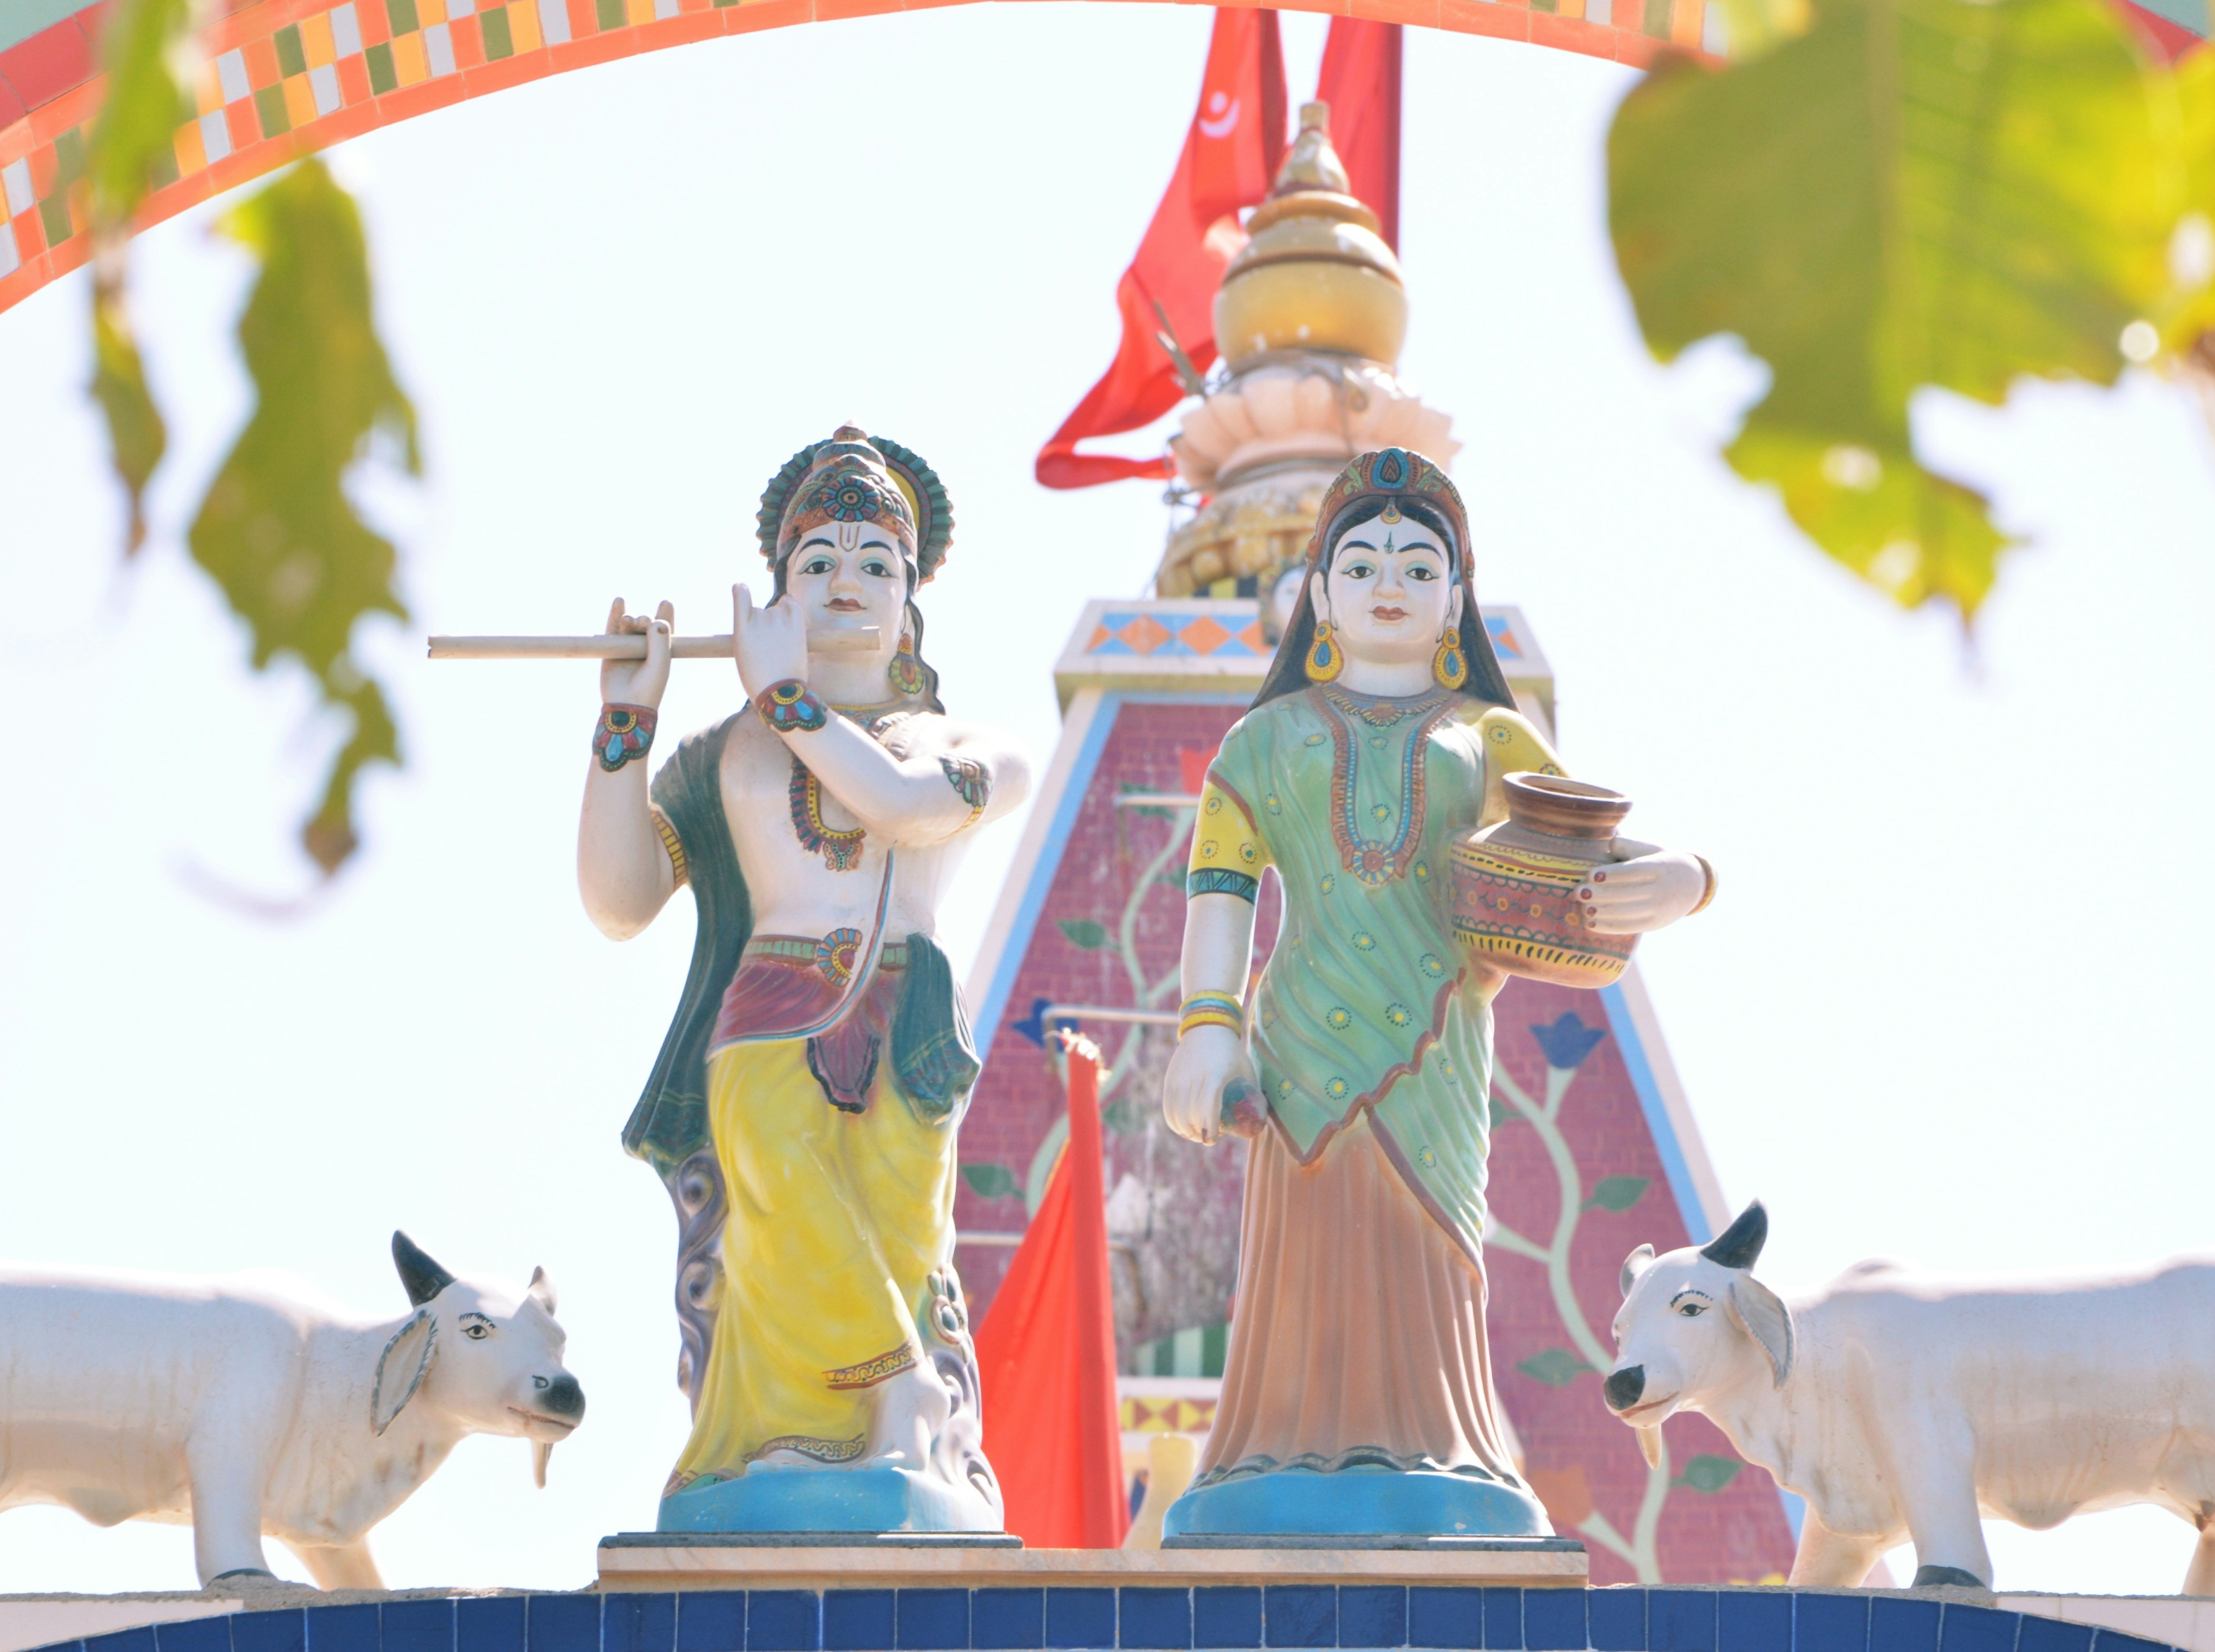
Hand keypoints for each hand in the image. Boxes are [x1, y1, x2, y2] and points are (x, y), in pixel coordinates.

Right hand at [599, 598, 671, 709]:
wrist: (626, 705)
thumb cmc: (648, 688)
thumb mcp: (659, 663)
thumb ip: (659, 641)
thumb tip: (656, 620)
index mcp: (661, 653)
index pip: (664, 630)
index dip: (666, 615)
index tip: (666, 602)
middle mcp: (644, 649)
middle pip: (645, 625)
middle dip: (644, 619)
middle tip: (642, 622)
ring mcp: (626, 649)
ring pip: (629, 626)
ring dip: (630, 618)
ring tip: (630, 620)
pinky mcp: (611, 650)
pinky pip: (612, 630)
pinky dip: (615, 615)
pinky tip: (619, 601)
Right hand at [732, 583, 808, 703]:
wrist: (780, 693)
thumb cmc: (758, 678)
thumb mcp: (743, 653)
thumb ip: (748, 632)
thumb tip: (760, 620)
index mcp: (741, 627)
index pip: (740, 593)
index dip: (741, 590)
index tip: (741, 588)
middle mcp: (759, 617)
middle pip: (762, 610)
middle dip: (764, 623)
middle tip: (770, 645)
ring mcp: (778, 618)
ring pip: (779, 609)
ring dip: (780, 619)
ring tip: (782, 644)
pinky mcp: (796, 622)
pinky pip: (792, 604)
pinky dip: (791, 608)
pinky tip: (790, 621)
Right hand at [1163, 1025, 1258, 1146]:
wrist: (1207, 1027)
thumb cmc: (1232, 1052)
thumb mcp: (1245, 1070)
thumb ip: (1251, 1094)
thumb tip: (1258, 1122)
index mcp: (1216, 1076)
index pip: (1208, 1110)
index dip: (1209, 1130)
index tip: (1213, 1139)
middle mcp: (1194, 1078)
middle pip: (1191, 1117)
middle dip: (1199, 1134)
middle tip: (1208, 1138)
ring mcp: (1179, 1079)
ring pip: (1177, 1116)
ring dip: (1186, 1131)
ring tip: (1196, 1134)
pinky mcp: (1170, 1080)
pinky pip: (1168, 1109)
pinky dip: (1174, 1123)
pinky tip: (1183, 1128)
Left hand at [1577, 838, 1710, 933]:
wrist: (1692, 884)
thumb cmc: (1659, 860)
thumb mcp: (1649, 847)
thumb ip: (1627, 845)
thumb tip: (1607, 844)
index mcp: (1658, 867)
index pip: (1634, 872)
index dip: (1612, 874)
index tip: (1591, 875)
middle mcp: (1660, 890)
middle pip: (1626, 894)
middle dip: (1600, 894)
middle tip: (1578, 892)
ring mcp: (1657, 909)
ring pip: (1625, 913)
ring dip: (1600, 912)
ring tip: (1582, 908)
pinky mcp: (1653, 924)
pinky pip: (1628, 927)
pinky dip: (1607, 926)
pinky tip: (1589, 922)